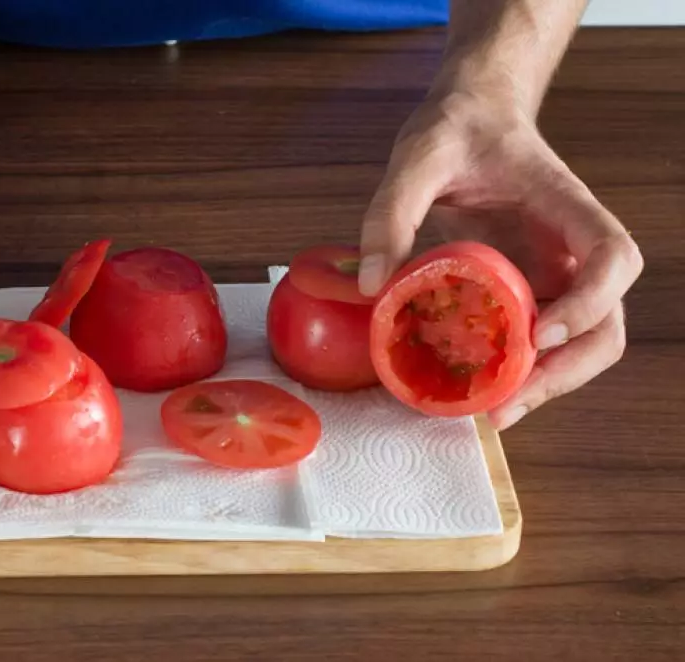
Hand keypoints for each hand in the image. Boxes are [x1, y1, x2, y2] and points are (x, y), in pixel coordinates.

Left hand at [357, 88, 642, 429]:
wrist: (468, 116)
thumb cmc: (454, 128)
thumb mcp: (416, 156)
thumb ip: (391, 212)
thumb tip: (371, 286)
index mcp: (564, 204)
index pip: (611, 256)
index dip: (589, 302)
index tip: (536, 333)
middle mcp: (572, 247)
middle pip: (607, 321)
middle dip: (567, 370)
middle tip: (505, 403)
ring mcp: (555, 272)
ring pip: (581, 343)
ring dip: (546, 384)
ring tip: (489, 411)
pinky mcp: (529, 288)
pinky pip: (537, 341)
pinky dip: (517, 372)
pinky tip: (475, 391)